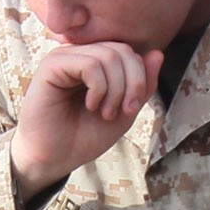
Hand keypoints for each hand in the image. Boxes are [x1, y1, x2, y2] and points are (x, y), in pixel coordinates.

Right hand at [11, 40, 156, 197]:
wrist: (53, 158)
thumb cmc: (84, 136)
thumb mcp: (124, 111)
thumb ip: (142, 85)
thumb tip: (158, 53)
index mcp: (96, 62)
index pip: (130, 53)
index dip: (141, 79)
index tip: (132, 109)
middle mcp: (80, 54)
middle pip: (122, 50)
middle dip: (132, 83)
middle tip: (124, 111)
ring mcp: (65, 57)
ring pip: (108, 55)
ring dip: (115, 89)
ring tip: (105, 112)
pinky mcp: (52, 65)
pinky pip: (90, 64)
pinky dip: (99, 88)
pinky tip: (91, 104)